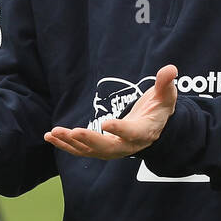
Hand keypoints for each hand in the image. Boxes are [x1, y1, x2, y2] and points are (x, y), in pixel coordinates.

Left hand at [45, 64, 177, 158]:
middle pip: (108, 147)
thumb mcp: (166, 96)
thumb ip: (165, 84)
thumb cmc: (159, 109)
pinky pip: (82, 150)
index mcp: (145, 131)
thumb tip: (170, 69)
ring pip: (91, 151)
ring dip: (71, 143)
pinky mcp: (101, 149)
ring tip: (54, 133)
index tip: (106, 123)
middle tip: (73, 132)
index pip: (133, 132)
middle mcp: (128, 145)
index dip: (120, 129)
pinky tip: (50, 137)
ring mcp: (113, 149)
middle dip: (90, 140)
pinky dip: (66, 145)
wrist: (154, 127)